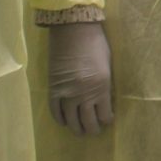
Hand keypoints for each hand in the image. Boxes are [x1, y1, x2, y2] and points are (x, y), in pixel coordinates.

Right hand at [46, 21, 114, 136]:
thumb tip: (103, 97)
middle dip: (93, 128)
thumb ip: (105, 84)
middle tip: (94, 130)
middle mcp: (83, 95)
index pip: (105, 115)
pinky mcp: (53, 89)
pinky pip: (55, 111)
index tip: (107, 119)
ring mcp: (66, 93)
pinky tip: (65, 122)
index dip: (107, 120)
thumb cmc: (96, 43)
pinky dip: (60, 119)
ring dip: (77, 128)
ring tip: (80, 131)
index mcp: (101, 88)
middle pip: (88, 121)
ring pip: (71, 120)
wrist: (72, 30)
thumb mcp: (108, 66)